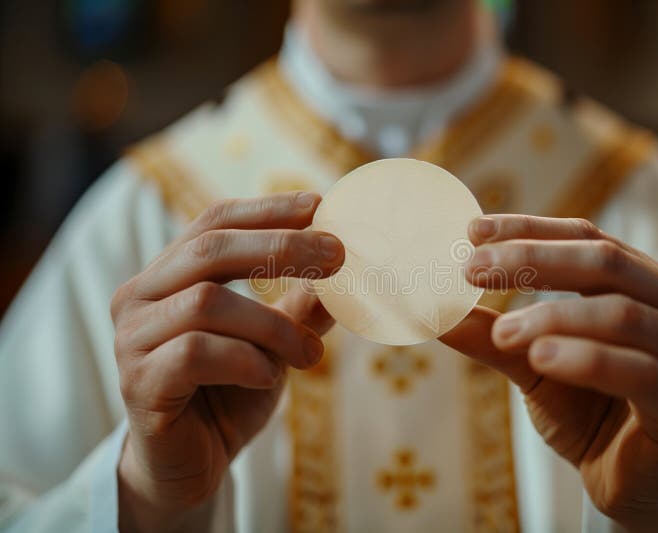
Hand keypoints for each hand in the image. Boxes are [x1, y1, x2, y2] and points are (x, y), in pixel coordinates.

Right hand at [111, 192, 343, 531]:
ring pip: (207, 302)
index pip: (215, 220)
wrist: (191, 467)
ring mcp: (132, 339)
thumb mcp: (274, 344)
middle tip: (338, 257)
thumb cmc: (229, 394)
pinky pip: (194, 352)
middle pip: (210, 248)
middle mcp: (140, 297)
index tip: (321, 205)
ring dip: (272, 325)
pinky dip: (244, 360)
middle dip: (282, 247)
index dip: (268, 209)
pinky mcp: (137, 382)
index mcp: (170, 275)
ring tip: (309, 355)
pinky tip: (267, 378)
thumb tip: (349, 271)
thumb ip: (300, 308)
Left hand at [441, 215, 657, 531]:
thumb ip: (490, 334)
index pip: (585, 236)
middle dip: (534, 261)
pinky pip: (638, 371)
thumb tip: (430, 308)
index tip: (472, 231)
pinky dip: (585, 359)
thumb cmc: (582, 406)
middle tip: (473, 270)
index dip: (528, 229)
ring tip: (501, 332)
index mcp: (639, 280)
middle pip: (604, 261)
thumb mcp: (528, 362)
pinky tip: (541, 358)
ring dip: (553, 316)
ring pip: (620, 313)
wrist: (622, 480)